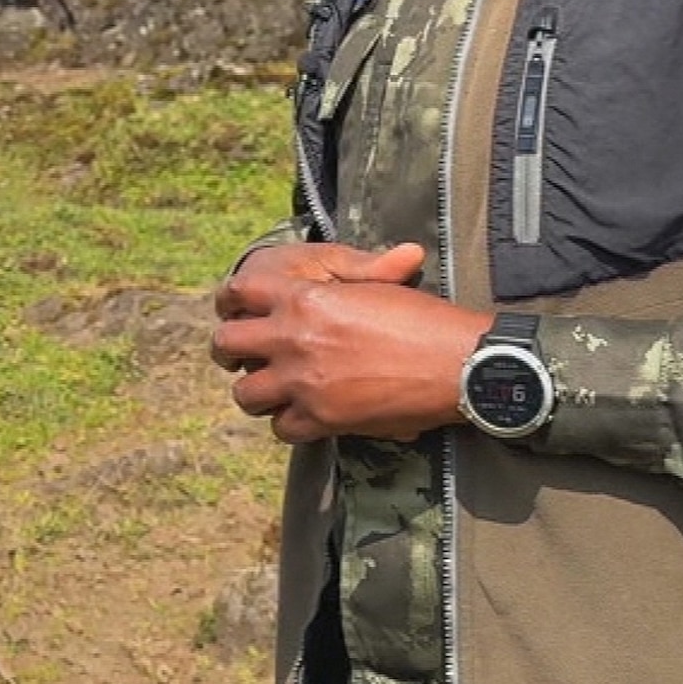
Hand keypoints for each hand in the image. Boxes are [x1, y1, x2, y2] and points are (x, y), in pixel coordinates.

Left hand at [211, 243, 486, 442]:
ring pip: (246, 393)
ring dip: (257, 392)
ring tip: (271, 389)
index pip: (239, 292)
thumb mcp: (383, 284)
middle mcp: (293, 338)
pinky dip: (289, 423)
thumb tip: (367, 256)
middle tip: (241, 356)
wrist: (456, 364)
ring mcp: (302, 382)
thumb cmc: (424, 320)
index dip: (232, 302)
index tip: (237, 310)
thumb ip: (360, 271)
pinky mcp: (321, 419)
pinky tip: (302, 415)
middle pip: (227, 345)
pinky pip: (281, 427)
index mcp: (305, 298)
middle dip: (229, 351)